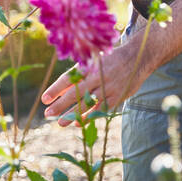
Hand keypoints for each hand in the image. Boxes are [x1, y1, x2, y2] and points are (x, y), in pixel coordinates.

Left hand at [40, 38, 155, 126]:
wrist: (137, 57)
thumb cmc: (109, 59)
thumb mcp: (93, 60)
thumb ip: (78, 74)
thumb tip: (59, 90)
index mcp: (89, 65)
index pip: (68, 78)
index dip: (55, 89)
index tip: (44, 99)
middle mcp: (97, 76)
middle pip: (75, 93)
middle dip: (60, 105)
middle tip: (47, 113)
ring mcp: (108, 87)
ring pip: (87, 104)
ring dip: (72, 114)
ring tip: (60, 123)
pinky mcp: (117, 96)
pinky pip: (101, 109)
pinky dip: (89, 116)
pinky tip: (78, 123)